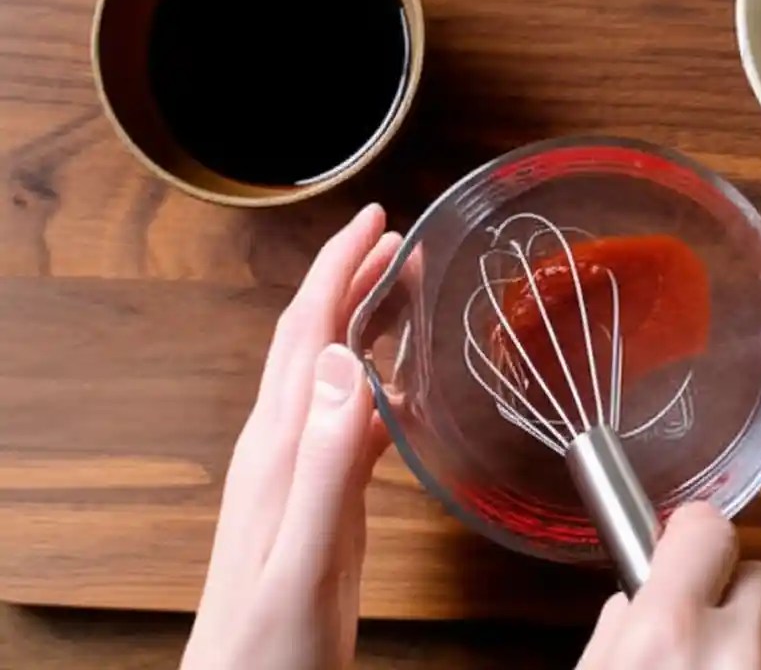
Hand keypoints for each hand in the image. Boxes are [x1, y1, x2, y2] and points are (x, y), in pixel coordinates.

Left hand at [182, 204, 400, 669]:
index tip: (375, 219)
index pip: (308, 333)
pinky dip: (376, 384)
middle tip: (405, 241)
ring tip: (403, 290)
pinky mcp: (316, 500)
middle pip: (316, 340)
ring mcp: (296, 473)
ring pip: (331, 372)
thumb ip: (324, 464)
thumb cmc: (269, 643)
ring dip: (363, 322)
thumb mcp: (303, 557)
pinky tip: (398, 388)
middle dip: (354, 279)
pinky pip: (346, 420)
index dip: (337, 268)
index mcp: (279, 449)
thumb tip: (345, 363)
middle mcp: (282, 448)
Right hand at [577, 503, 760, 669]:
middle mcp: (734, 651)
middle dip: (728, 597)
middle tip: (693, 636)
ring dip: (756, 645)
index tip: (682, 540)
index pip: (708, 530)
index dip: (692, 534)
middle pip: (757, 577)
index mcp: (666, 633)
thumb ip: (619, 631)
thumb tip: (640, 601)